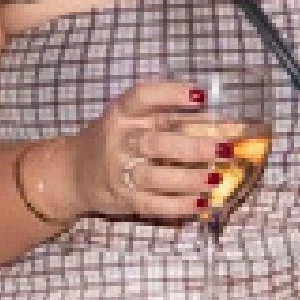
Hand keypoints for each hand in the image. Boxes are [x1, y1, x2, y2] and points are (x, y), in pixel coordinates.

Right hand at [61, 80, 227, 223]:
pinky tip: (203, 202)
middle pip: (155, 143)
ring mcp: (119, 172)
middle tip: (224, 149)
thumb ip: (172, 115)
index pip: (143, 96)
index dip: (171, 94)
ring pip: (155, 177)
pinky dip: (180, 205)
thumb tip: (225, 121)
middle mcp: (119, 140)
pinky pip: (153, 205)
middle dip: (192, 146)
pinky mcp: (124, 200)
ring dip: (189, 179)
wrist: (74, 172)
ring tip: (217, 178)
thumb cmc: (117, 139)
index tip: (200, 95)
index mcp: (122, 113)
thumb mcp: (135, 119)